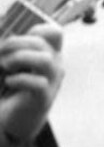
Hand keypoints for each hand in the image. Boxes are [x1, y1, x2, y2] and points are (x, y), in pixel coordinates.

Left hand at [0, 24, 63, 142]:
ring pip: (45, 60)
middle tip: (0, 54)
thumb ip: (9, 48)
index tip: (20, 38)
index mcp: (49, 55)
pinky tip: (9, 81)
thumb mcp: (11, 62)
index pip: (55, 33)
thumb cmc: (10, 87)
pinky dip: (19, 79)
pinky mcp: (44, 99)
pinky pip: (37, 83)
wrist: (12, 119)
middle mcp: (54, 67)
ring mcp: (52, 83)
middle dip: (14, 43)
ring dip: (19, 58)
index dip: (37, 29)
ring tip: (5, 66)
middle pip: (41, 43)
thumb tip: (0, 27)